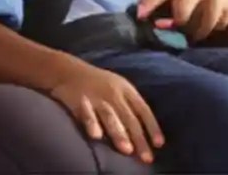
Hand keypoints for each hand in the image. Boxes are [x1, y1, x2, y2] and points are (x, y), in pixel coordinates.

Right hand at [49, 59, 163, 163]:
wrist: (68, 70)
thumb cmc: (100, 84)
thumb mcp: (120, 89)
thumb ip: (131, 108)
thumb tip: (146, 134)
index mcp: (127, 90)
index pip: (143, 110)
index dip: (152, 127)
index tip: (159, 144)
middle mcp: (114, 94)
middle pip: (129, 118)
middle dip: (139, 138)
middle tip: (146, 157)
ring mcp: (97, 97)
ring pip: (110, 117)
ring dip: (119, 134)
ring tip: (126, 150)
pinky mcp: (79, 101)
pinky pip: (86, 114)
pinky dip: (92, 124)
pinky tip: (96, 136)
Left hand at [136, 0, 227, 40]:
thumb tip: (150, 19)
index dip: (150, 2)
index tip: (139, 16)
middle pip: (183, 11)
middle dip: (178, 23)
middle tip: (178, 26)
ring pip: (202, 24)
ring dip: (197, 31)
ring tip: (195, 32)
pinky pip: (219, 26)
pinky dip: (214, 28)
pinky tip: (213, 22)